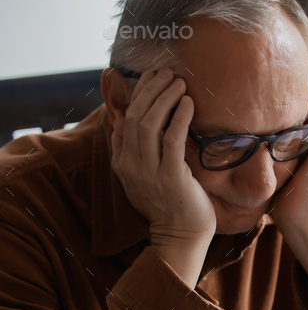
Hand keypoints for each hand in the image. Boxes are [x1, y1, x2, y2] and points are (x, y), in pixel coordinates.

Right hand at [111, 69, 216, 245]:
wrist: (181, 237)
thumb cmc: (168, 205)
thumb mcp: (139, 179)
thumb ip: (127, 155)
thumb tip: (117, 129)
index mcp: (123, 163)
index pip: (125, 119)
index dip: (138, 94)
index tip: (152, 76)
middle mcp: (132, 166)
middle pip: (135, 116)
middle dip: (151, 89)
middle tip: (167, 72)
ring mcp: (150, 173)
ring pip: (149, 124)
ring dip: (164, 98)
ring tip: (179, 82)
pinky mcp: (171, 178)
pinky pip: (172, 140)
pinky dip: (179, 118)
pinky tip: (188, 103)